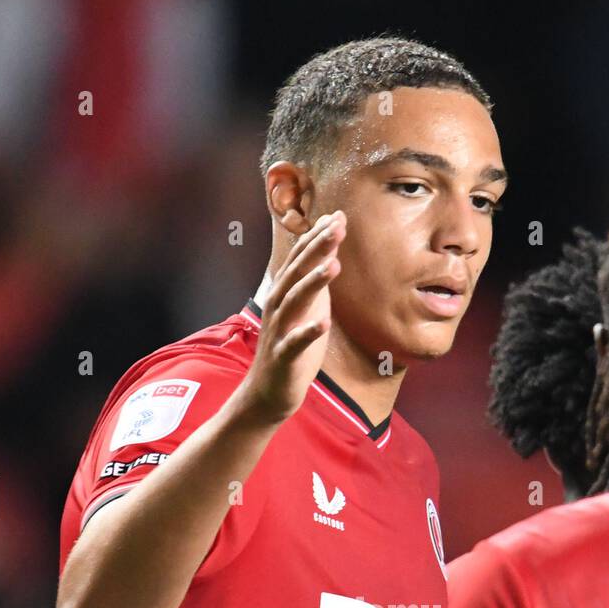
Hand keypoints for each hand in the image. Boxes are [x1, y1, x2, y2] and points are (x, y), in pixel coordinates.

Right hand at [238, 210, 344, 424]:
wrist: (269, 390)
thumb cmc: (292, 345)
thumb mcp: (307, 307)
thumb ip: (316, 278)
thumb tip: (331, 247)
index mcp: (285, 292)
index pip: (300, 258)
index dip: (318, 237)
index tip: (338, 217)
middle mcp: (278, 306)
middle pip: (297, 272)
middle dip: (317, 249)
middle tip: (338, 227)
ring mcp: (279, 331)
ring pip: (295, 302)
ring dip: (313, 283)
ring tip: (334, 266)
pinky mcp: (283, 356)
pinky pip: (296, 343)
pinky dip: (308, 333)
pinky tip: (324, 324)